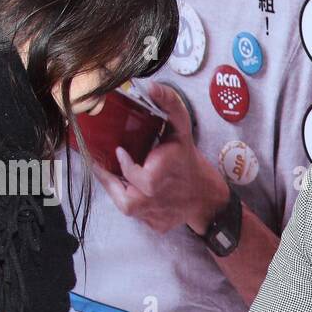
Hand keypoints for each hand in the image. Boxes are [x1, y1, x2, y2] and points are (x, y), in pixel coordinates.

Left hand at [90, 82, 227, 234]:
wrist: (208, 198)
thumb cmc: (190, 163)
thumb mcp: (183, 130)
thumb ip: (169, 105)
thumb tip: (151, 85)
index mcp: (155, 178)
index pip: (127, 171)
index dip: (120, 162)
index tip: (118, 151)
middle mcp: (151, 200)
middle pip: (120, 191)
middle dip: (110, 177)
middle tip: (102, 164)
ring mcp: (153, 215)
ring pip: (124, 204)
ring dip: (118, 190)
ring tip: (114, 176)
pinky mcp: (155, 226)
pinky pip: (136, 214)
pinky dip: (134, 202)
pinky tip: (135, 191)